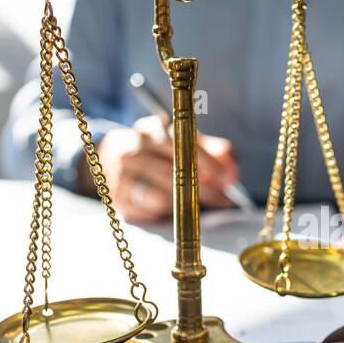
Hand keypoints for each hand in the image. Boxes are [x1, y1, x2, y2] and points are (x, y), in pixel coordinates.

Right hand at [86, 115, 239, 222]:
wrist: (110, 159)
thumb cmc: (158, 152)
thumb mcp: (184, 144)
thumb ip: (213, 152)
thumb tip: (233, 172)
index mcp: (153, 129)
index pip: (182, 143)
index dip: (207, 161)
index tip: (226, 178)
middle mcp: (134, 148)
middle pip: (173, 170)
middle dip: (204, 188)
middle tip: (224, 200)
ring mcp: (122, 173)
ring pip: (161, 193)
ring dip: (186, 204)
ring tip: (201, 208)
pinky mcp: (118, 196)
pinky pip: (147, 210)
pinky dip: (164, 213)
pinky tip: (172, 211)